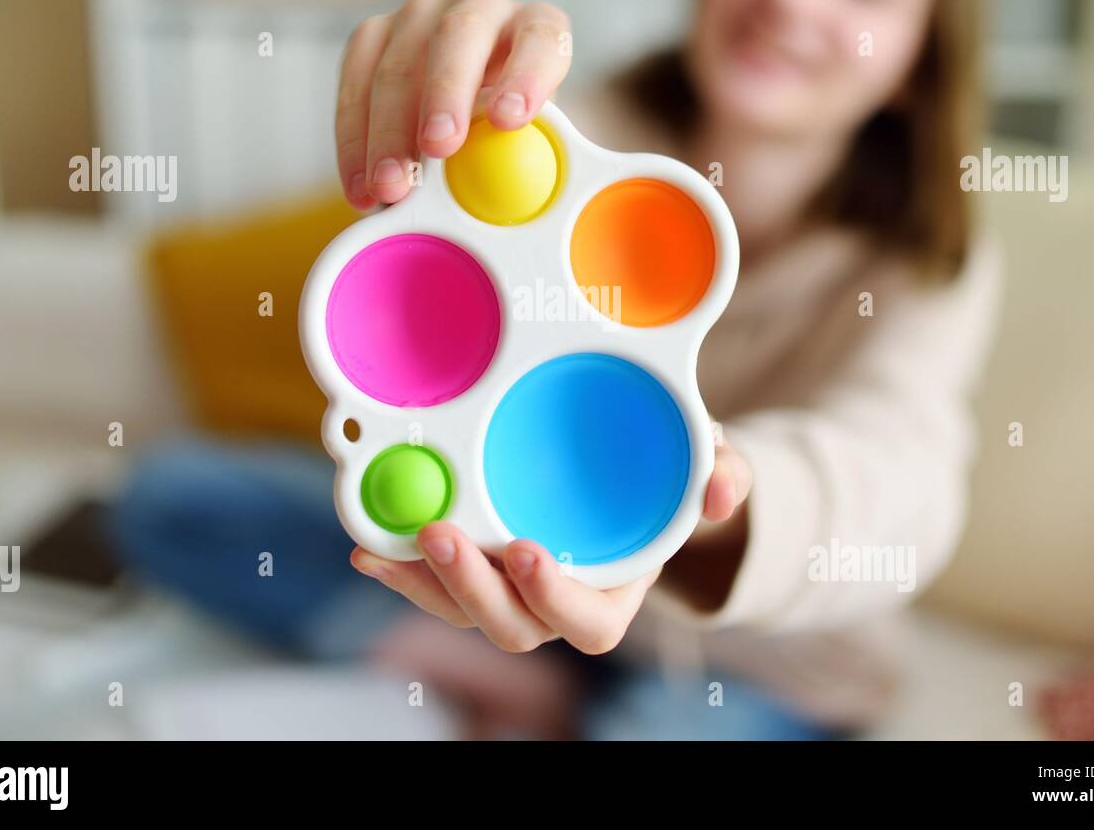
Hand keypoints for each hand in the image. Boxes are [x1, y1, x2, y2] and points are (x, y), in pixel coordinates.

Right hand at [335, 0, 572, 209]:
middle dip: (445, 93)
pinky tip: (360, 184)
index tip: (509, 120)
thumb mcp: (533, 148)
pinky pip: (354, 82)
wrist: (467, 128)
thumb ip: (532, 162)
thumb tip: (523, 201)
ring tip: (390, 187)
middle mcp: (478, 8)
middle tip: (439, 146)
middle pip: (460, 35)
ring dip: (389, 132)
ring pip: (398, 63)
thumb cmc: (509, 138)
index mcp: (535, 27)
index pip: (542, 37)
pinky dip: (354, 140)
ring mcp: (420, 17)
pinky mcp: (372, 38)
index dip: (526, 74)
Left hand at [350, 442, 752, 654]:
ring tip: (384, 546)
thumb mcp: (712, 467)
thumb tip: (723, 492)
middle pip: (512, 625)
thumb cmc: (673, 479)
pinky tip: (368, 545)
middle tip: (438, 535)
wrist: (639, 478)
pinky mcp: (478, 571)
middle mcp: (558, 603)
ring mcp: (511, 591)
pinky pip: (434, 584)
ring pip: (463, 610)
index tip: (527, 551)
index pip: (588, 623)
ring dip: (421, 583)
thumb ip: (724, 477)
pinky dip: (399, 568)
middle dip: (471, 588)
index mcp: (617, 593)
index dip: (555, 598)